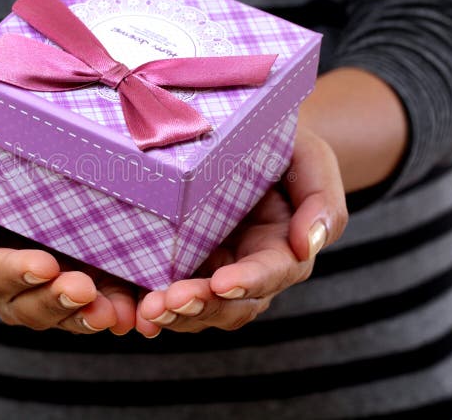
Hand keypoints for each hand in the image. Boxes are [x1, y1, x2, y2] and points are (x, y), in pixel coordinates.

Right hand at [0, 147, 136, 334]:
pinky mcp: (82, 292)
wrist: (17, 160)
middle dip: (56, 299)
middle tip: (82, 289)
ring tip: (109, 311)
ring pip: (63, 316)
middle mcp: (10, 289)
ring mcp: (47, 293)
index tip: (44, 265)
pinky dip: (114, 312)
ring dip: (85, 315)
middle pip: (29, 306)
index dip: (16, 272)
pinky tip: (130, 314)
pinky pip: (95, 310)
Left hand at [136, 127, 347, 335]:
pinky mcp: (178, 264)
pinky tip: (130, 309)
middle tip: (169, 302)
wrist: (241, 136)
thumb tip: (308, 244)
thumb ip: (321, 200)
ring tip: (146, 310)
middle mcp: (246, 269)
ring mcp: (210, 269)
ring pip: (198, 308)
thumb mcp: (310, 158)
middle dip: (202, 306)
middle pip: (231, 304)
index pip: (272, 273)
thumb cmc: (281, 144)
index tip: (223, 283)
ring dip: (173, 315)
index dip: (250, 281)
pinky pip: (166, 293)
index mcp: (281, 247)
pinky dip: (148, 304)